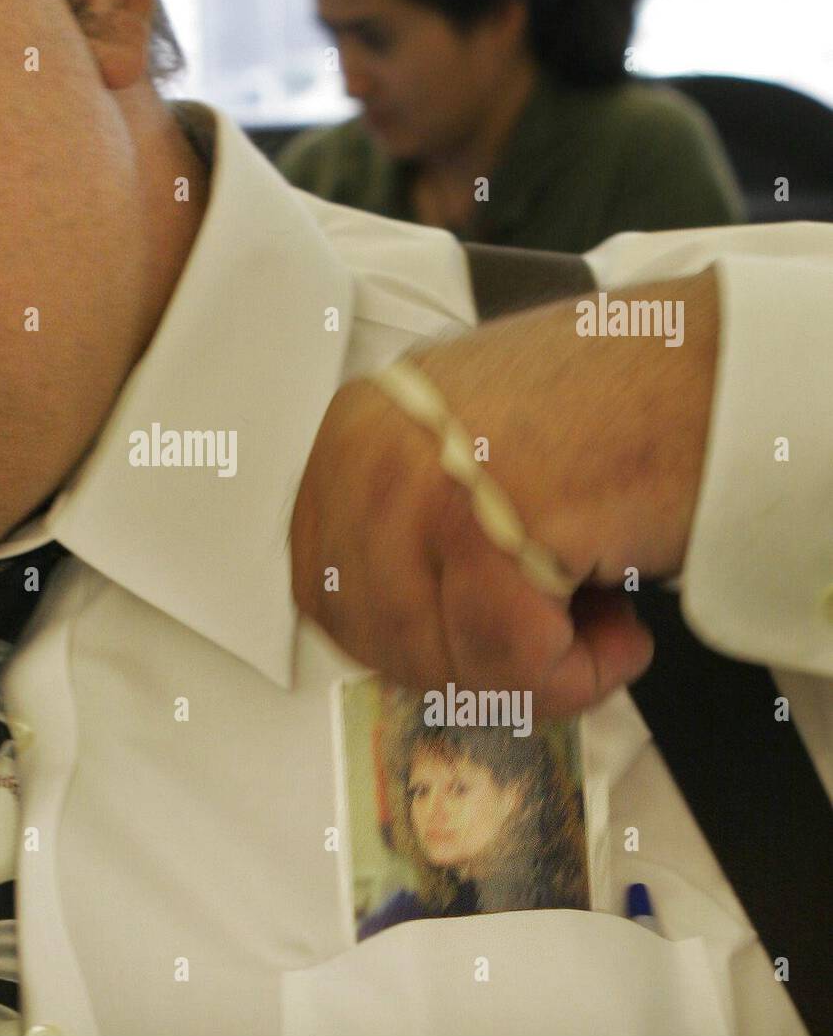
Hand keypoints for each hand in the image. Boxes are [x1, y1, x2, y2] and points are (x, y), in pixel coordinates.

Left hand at [290, 270, 719, 715]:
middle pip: (374, 637)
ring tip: (593, 617)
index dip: (393, 641)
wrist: (717, 359)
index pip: (319, 587)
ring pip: (440, 659)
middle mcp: (372, 457)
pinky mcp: (489, 529)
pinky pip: (512, 665)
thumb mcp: (470, 440)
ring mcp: (422, 490)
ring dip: (529, 673)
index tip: (457, 648)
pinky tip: (620, 631)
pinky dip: (576, 676)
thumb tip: (403, 629)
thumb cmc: (615, 401)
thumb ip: (414, 521)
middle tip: (545, 637)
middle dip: (467, 665)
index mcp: (356, 434)